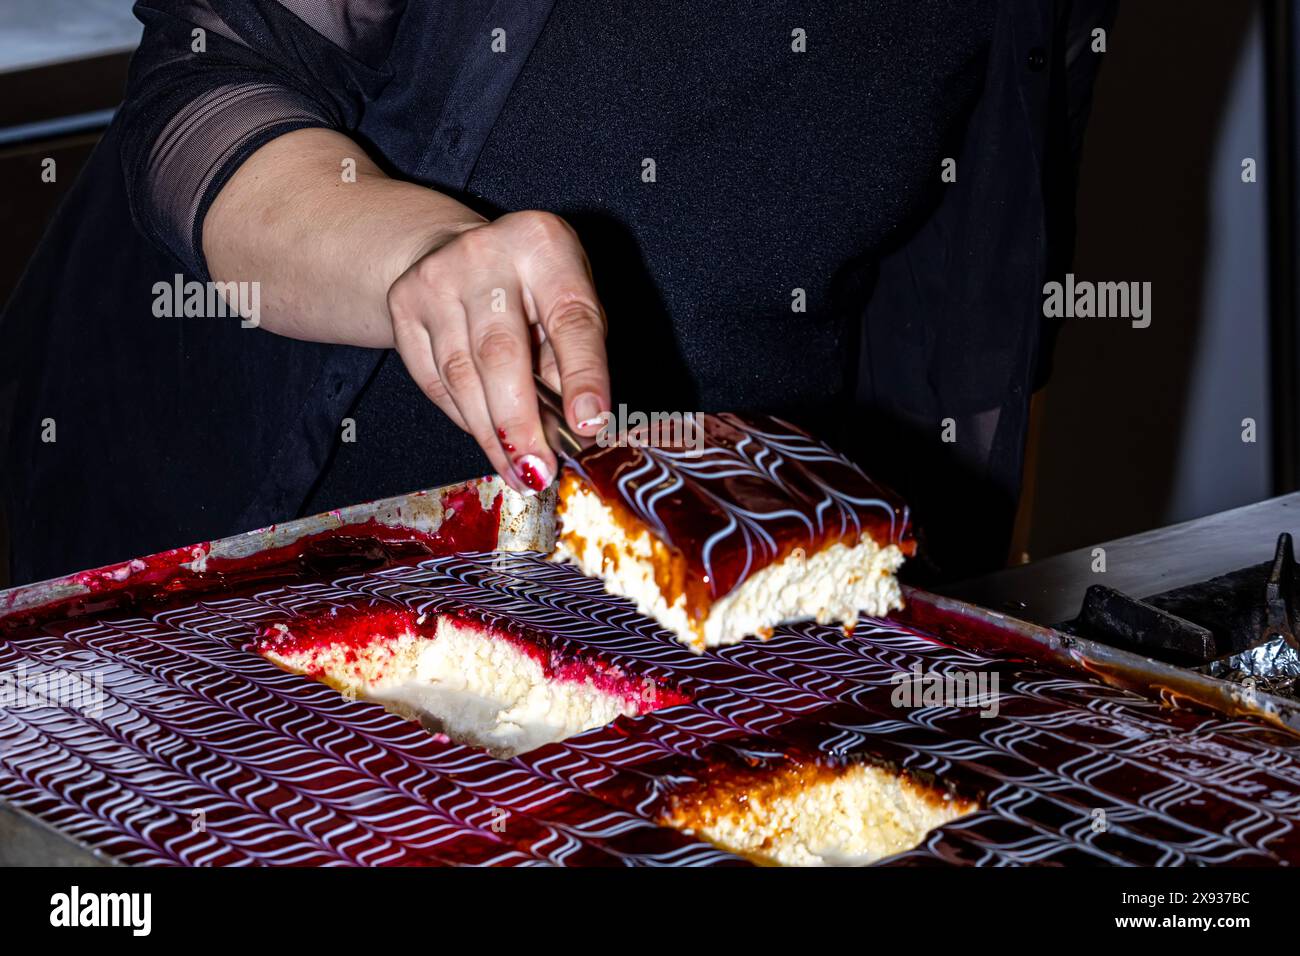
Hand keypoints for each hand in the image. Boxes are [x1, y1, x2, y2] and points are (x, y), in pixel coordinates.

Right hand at [386, 210, 610, 493]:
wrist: (454, 250)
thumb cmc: (530, 288)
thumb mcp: (567, 302)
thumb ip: (573, 357)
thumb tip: (577, 429)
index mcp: (543, 246)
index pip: (570, 319)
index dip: (582, 376)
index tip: (589, 425)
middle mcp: (485, 254)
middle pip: (501, 353)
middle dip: (520, 422)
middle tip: (538, 471)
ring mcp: (436, 278)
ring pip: (462, 375)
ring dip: (492, 434)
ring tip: (519, 472)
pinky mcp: (403, 305)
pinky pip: (434, 381)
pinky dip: (464, 418)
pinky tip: (488, 440)